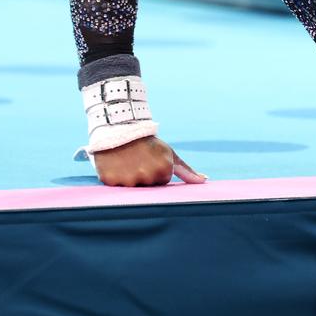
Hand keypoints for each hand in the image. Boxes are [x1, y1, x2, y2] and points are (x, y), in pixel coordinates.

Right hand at [92, 135, 206, 186]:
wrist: (120, 128)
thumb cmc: (148, 144)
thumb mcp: (169, 154)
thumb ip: (186, 171)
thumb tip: (204, 181)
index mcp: (163, 169)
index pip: (162, 182)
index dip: (157, 171)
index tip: (151, 160)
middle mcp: (146, 175)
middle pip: (148, 186)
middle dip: (144, 176)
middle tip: (138, 160)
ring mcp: (128, 179)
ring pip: (132, 187)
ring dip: (129, 177)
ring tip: (127, 161)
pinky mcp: (111, 179)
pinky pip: (116, 185)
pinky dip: (115, 177)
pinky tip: (117, 165)